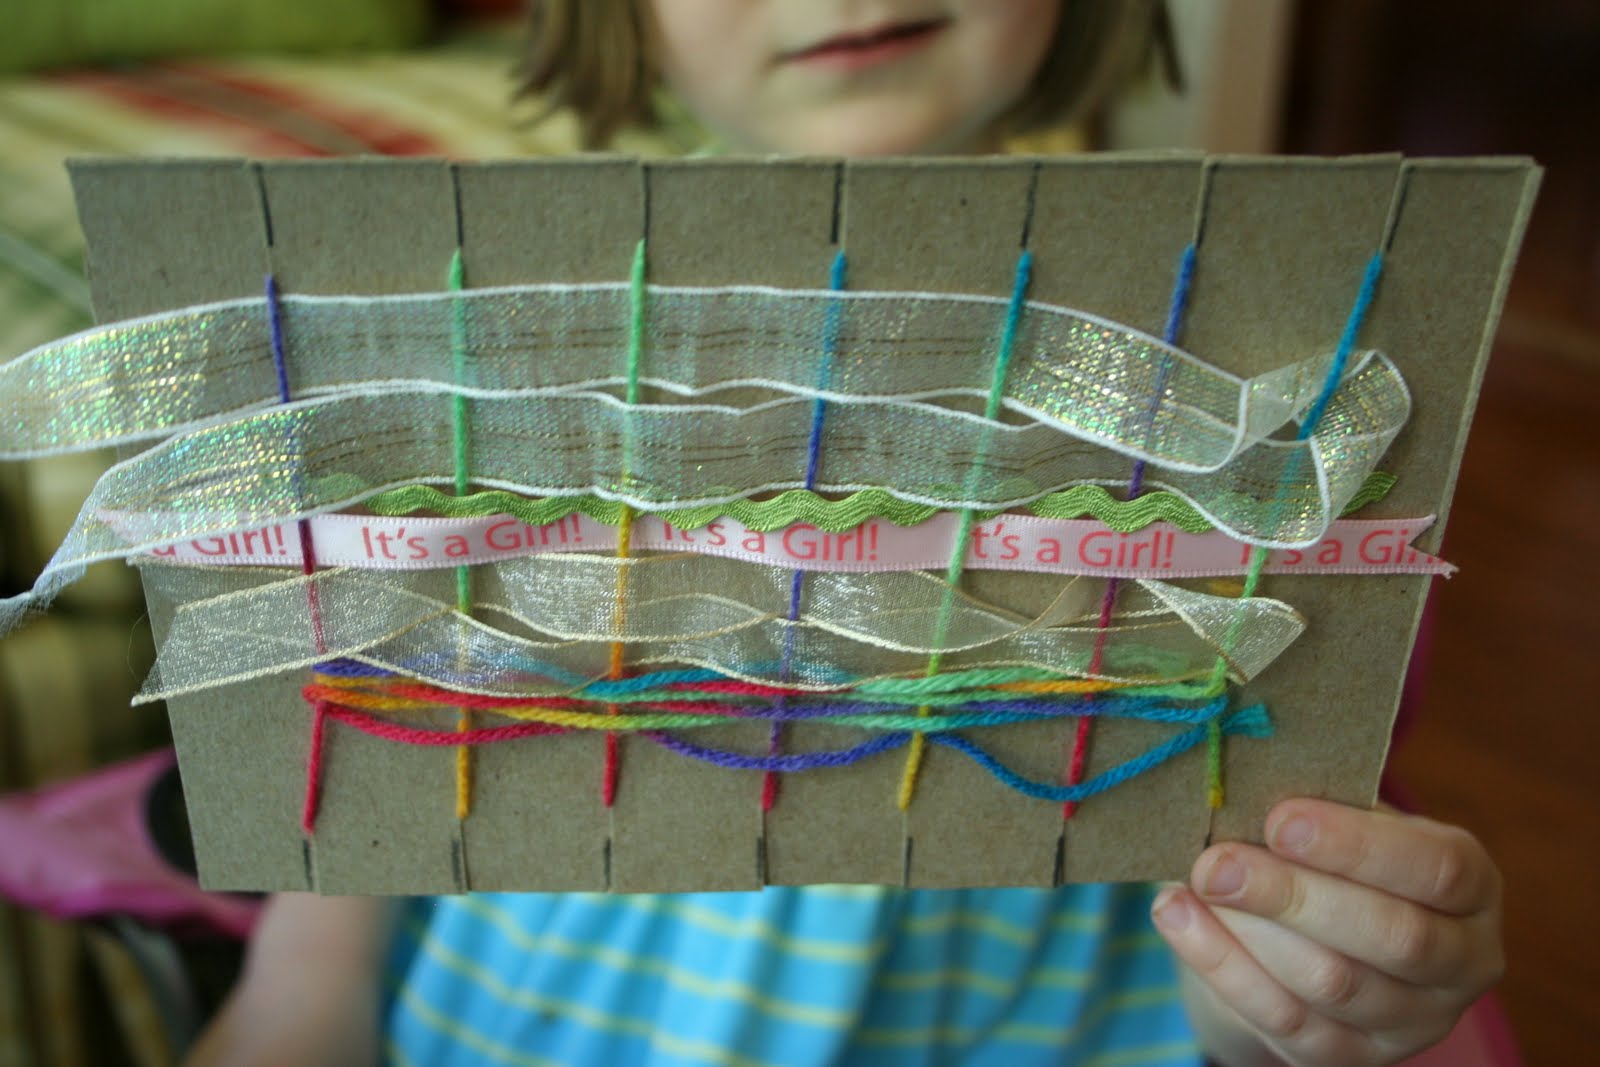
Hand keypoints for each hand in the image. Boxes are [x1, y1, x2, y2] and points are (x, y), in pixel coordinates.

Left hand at [1152, 798, 1503, 1066]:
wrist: (1316, 933)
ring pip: (1333, 983)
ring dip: (1250, 933)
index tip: (1282, 819)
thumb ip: (1314, 809)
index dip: (1359, 846)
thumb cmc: (1333, 854)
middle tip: (1218, 863)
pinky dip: (1223, 966)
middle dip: (1295, 895)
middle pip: (1392, 937)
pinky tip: (1177, 916)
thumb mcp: (1346, 821)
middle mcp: (1462, 962)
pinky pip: (1285, 1020)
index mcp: (1472, 887)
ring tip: (1194, 884)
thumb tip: (1244, 790)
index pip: (1439, 870)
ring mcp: (1413, 1022)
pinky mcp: (1353, 1058)